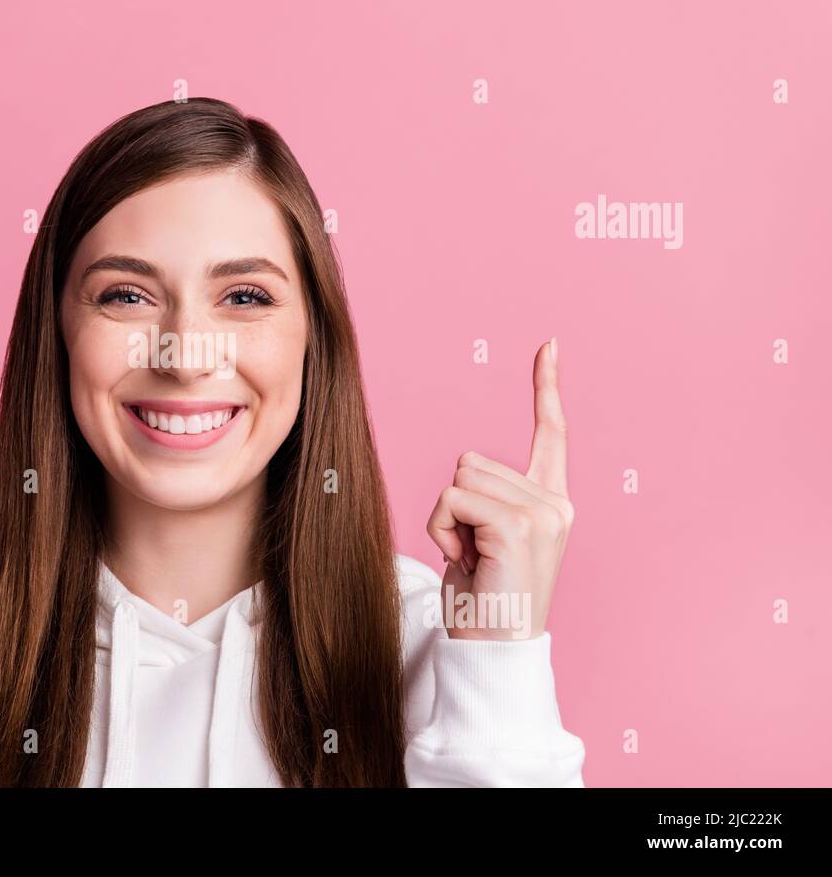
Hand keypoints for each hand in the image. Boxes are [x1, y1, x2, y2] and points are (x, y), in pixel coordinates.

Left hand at [426, 338, 574, 640]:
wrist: (494, 653)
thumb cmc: (483, 602)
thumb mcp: (484, 541)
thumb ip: (486, 501)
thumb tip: (463, 475)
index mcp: (551, 504)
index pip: (551, 434)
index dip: (546, 388)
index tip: (549, 346)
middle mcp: (555, 504)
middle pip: (472, 460)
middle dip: (457, 504)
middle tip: (472, 553)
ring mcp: (542, 514)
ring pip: (459, 478)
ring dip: (448, 519)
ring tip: (471, 560)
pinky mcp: (517, 526)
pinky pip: (452, 498)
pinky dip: (443, 529)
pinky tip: (465, 562)